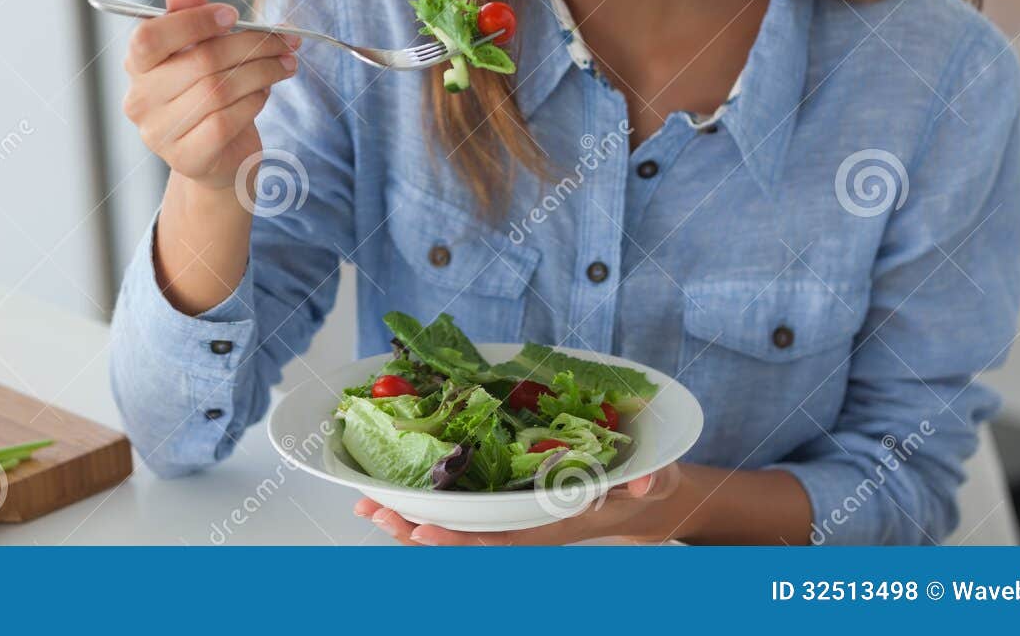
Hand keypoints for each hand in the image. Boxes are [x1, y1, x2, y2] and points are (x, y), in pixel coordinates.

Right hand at [121, 0, 299, 193]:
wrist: (220, 156)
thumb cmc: (209, 94)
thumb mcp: (202, 49)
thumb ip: (190, 16)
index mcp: (137, 65)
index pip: (150, 36)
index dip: (194, 21)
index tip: (233, 15)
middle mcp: (139, 100)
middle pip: (199, 61)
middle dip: (251, 45)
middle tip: (286, 41)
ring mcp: (159, 133)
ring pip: (219, 90)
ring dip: (263, 72)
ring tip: (285, 64)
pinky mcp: (187, 158)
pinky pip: (227, 121)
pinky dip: (254, 102)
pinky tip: (265, 93)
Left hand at [354, 463, 694, 545]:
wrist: (641, 502)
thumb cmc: (645, 489)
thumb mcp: (653, 482)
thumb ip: (648, 482)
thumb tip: (647, 481)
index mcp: (554, 525)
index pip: (502, 538)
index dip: (462, 538)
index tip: (424, 530)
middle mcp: (526, 527)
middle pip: (464, 536)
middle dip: (417, 528)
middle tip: (374, 513)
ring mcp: (513, 519)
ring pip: (456, 527)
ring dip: (410, 519)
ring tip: (366, 507)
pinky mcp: (506, 504)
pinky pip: (461, 509)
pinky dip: (425, 503)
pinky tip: (390, 494)